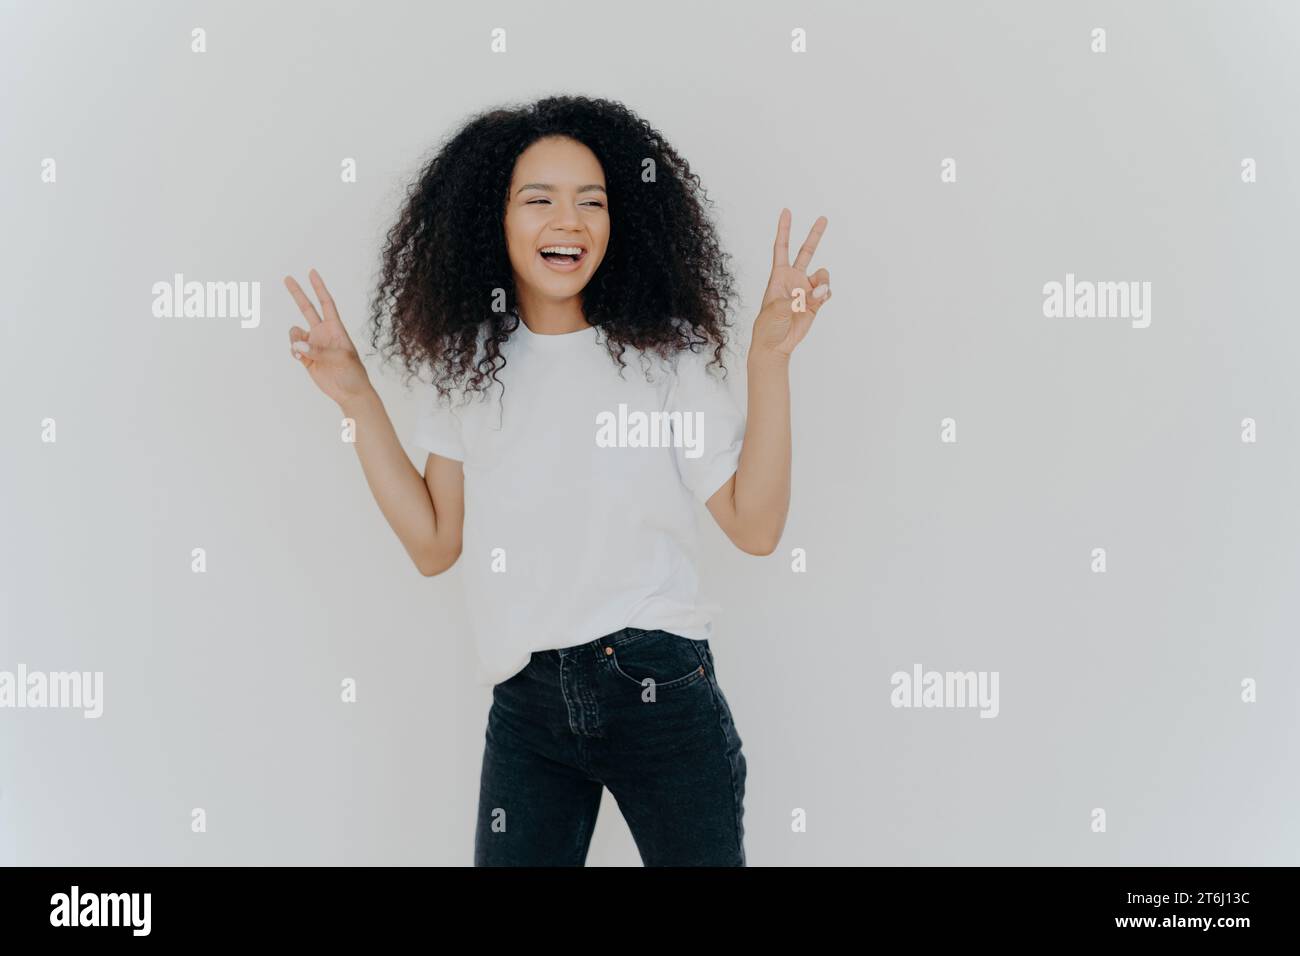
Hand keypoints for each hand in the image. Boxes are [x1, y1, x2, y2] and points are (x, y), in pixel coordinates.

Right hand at [284, 269, 371, 406]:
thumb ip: (319, 351)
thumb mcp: (341, 359)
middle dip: (298, 294)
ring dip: (294, 339)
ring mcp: (314, 345)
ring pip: (295, 333)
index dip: (319, 288)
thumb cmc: (353, 374)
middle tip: (287, 278)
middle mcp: (323, 333)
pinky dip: (293, 351)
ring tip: (302, 352)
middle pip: (307, 309)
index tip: (312, 272)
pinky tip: (301, 358)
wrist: (350, 393)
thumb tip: (298, 345)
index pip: (326, 303)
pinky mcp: (306, 358)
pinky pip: (294, 348)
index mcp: (336, 328)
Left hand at [750, 208, 831, 358]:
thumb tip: (820, 292)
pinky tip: (820, 301)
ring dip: (823, 281)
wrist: (775, 346)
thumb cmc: (768, 326)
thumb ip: (798, 298)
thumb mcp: (775, 310)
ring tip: (817, 295)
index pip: (781, 248)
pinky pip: (827, 291)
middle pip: (806, 252)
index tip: (786, 211)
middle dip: (814, 235)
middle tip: (824, 218)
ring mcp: (805, 291)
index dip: (784, 230)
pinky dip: (826, 294)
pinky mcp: (815, 303)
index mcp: (779, 276)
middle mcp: (793, 280)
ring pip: (822, 275)